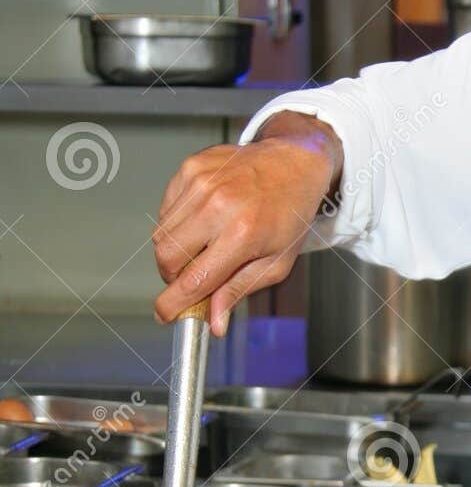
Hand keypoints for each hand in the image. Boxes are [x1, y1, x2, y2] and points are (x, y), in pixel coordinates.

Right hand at [152, 114, 342, 334]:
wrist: (293, 162)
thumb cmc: (289, 214)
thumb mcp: (275, 262)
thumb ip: (238, 291)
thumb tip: (214, 323)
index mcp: (243, 233)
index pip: (193, 279)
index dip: (172, 303)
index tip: (165, 314)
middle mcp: (218, 205)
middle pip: (166, 257)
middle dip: (172, 276)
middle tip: (192, 276)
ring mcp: (201, 183)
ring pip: (161, 233)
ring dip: (176, 248)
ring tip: (206, 242)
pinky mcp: (190, 168)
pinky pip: (166, 209)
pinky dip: (178, 222)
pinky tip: (204, 217)